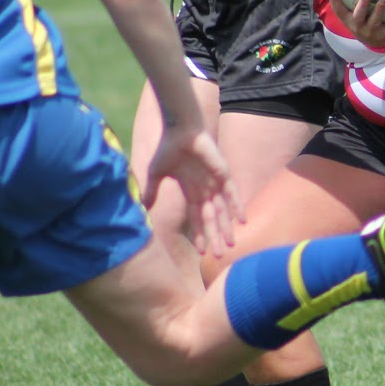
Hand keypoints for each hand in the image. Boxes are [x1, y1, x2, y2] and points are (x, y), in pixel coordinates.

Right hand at [143, 128, 244, 254]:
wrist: (178, 128)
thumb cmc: (168, 146)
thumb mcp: (156, 173)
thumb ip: (152, 191)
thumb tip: (142, 208)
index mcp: (191, 189)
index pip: (197, 217)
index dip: (200, 233)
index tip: (201, 251)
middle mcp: (205, 188)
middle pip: (212, 218)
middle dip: (215, 236)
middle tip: (220, 256)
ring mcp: (215, 181)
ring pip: (223, 210)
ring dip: (226, 227)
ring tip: (230, 245)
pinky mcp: (223, 172)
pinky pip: (232, 193)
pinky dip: (237, 206)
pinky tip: (242, 220)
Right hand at [334, 0, 384, 47]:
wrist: (372, 41)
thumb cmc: (360, 21)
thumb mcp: (350, 14)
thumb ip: (347, 0)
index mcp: (348, 19)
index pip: (338, 10)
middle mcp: (357, 26)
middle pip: (358, 16)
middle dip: (362, 6)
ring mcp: (370, 31)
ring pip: (374, 22)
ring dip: (378, 12)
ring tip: (382, 2)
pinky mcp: (382, 35)